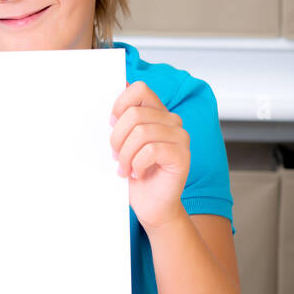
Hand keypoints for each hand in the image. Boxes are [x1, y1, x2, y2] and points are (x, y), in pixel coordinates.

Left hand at [109, 80, 190, 228]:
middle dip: (117, 138)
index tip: (111, 123)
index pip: (140, 88)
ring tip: (125, 168)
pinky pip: (151, 150)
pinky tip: (138, 173)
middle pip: (135, 114)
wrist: (152, 205)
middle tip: (116, 156)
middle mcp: (172, 121)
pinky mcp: (182, 155)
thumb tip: (112, 92)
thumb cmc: (137, 174)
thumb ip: (122, 120)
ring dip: (126, 154)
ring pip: (141, 132)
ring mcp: (180, 137)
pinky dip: (137, 164)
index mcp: (158, 113)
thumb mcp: (123, 143)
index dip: (120, 104)